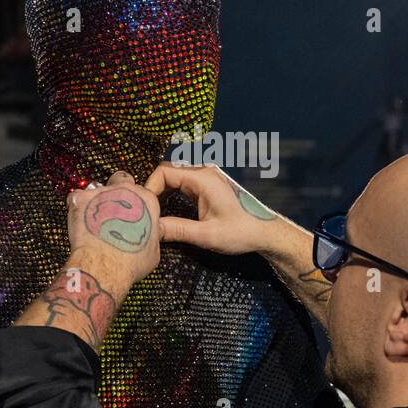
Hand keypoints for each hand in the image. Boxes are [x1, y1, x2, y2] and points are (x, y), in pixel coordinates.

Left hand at [66, 171, 161, 295]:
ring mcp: (102, 192)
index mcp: (146, 200)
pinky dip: (76, 206)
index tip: (131, 213)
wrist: (105, 264)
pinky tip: (80, 220)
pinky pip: (76, 196)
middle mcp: (126, 190)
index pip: (142, 191)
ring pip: (97, 188)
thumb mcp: (153, 250)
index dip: (135, 203)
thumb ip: (149, 234)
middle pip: (121, 179)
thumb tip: (146, 237)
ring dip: (96, 200)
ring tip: (94, 219)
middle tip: (114, 209)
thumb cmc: (128, 260)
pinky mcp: (81, 198)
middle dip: (117, 190)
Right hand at [144, 163, 279, 255]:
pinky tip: (165, 210)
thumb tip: (150, 230)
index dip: (149, 187)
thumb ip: (177, 230)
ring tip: (150, 212)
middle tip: (143, 211)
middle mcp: (204, 173)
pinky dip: (170, 194)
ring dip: (161, 192)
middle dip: (152, 190)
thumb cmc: (240, 232)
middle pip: (167, 173)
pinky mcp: (207, 187)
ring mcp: (206, 178)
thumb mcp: (206, 235)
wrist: (264, 232)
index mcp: (203, 179)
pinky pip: (182, 184)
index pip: (164, 172)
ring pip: (173, 178)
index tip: (143, 208)